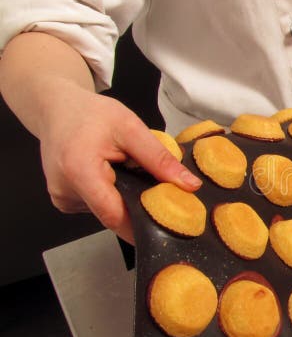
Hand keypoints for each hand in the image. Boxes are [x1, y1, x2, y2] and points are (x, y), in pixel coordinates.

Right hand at [39, 85, 200, 242]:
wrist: (57, 109)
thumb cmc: (89, 114)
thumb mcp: (131, 128)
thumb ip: (160, 159)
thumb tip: (189, 185)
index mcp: (79, 171)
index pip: (114, 215)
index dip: (144, 225)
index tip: (170, 227)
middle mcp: (65, 191)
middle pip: (113, 214)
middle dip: (140, 206)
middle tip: (161, 191)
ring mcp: (63, 199)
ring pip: (107, 210)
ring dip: (125, 197)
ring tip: (129, 172)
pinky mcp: (66, 201)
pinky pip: (98, 205)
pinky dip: (112, 194)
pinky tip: (114, 175)